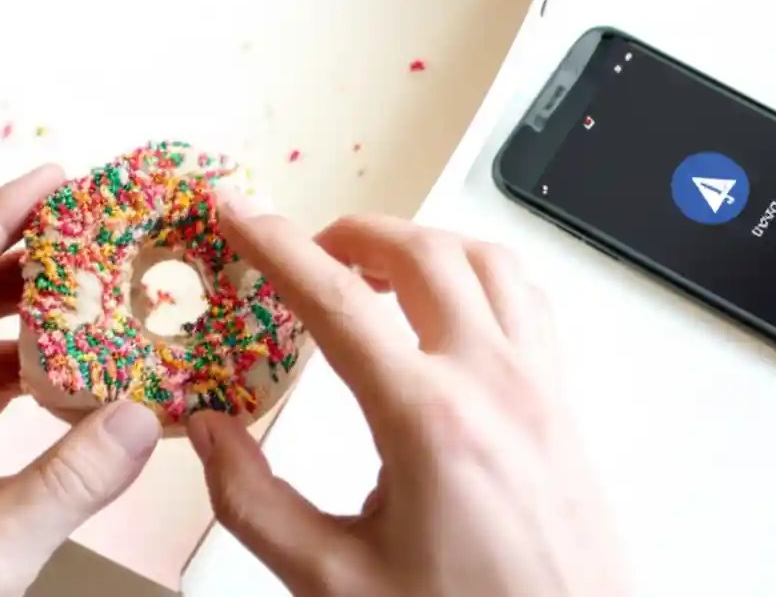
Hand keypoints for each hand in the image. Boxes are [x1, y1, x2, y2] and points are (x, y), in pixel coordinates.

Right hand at [186, 196, 625, 595]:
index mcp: (428, 421)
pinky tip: (447, 306)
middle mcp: (493, 383)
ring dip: (420, 244)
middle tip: (302, 252)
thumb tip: (210, 430)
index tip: (238, 216)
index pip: (336, 301)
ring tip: (371, 271)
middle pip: (419, 253)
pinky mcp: (564, 404)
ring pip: (485, 260)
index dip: (276, 248)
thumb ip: (255, 502)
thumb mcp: (335, 582)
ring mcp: (540, 387)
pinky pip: (527, 300)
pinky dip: (478, 274)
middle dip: (351, 234)